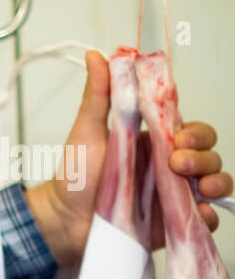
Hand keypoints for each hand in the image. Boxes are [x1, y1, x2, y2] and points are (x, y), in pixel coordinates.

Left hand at [25, 50, 230, 263]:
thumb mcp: (86, 131)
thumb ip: (98, 95)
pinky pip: (204, 219)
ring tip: (198, 189)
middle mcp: (167, 168)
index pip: (191, 130)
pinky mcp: (171, 222)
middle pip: (208, 154)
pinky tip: (197, 213)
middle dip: (203, 156)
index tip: (177, 137)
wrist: (62, 221)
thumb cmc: (73, 177)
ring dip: (216, 182)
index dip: (194, 132)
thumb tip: (97, 55)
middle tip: (176, 164)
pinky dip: (208, 216)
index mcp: (153, 142)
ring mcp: (172, 195)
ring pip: (214, 183)